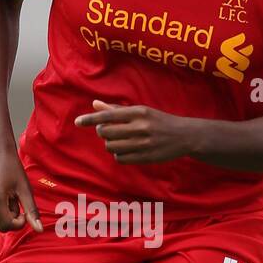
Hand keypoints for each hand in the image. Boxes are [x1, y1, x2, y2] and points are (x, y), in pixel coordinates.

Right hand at [0, 148, 42, 231]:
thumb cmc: (12, 168)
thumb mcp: (25, 189)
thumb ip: (31, 211)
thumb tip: (39, 230)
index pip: (6, 225)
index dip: (18, 223)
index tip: (23, 212)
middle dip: (10, 219)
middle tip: (14, 202)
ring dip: (2, 218)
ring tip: (6, 201)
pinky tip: (0, 200)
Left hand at [74, 100, 191, 163]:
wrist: (184, 136)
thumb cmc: (159, 121)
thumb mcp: (141, 111)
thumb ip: (117, 110)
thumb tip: (95, 104)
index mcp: (138, 112)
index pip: (108, 115)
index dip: (91, 119)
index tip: (78, 122)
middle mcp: (140, 127)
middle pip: (106, 133)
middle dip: (103, 133)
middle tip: (110, 131)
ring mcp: (143, 144)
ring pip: (111, 146)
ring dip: (110, 144)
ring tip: (120, 141)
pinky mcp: (145, 157)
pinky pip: (120, 158)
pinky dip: (119, 155)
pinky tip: (126, 150)